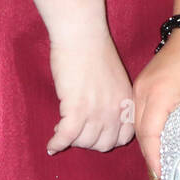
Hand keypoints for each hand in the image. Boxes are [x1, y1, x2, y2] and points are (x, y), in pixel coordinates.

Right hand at [46, 34, 134, 154]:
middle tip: (76, 131)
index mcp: (127, 100)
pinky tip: (52, 144)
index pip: (124, 137)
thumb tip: (100, 120)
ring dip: (71, 140)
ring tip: (62, 129)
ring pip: (83, 142)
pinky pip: (66, 137)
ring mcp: (97, 110)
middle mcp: (115, 109)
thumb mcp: (115, 79)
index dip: (107, 138)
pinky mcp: (77, 108)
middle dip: (88, 142)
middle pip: (103, 144)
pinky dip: (57, 143)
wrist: (83, 35)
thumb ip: (113, 100)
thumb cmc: (95, 51)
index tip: (94, 133)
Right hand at [133, 29, 179, 179]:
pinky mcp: (141, 83)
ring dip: (146, 143)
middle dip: (150, 156)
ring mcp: (139, 85)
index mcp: (161, 93)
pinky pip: (138, 112)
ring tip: (160, 163)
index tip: (161, 178)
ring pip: (136, 123)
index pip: (150, 134)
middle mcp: (144, 90)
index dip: (154, 159)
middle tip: (162, 177)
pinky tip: (157, 140)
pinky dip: (146, 128)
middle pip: (140, 132)